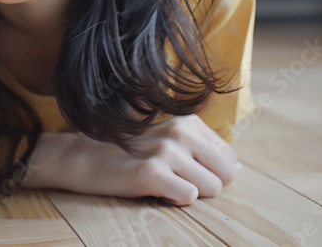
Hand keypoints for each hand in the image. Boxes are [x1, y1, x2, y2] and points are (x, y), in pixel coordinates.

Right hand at [31, 114, 238, 204]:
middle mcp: (179, 131)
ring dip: (188, 192)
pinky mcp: (151, 173)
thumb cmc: (130, 153)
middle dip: (204, 184)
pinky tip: (153, 189)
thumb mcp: (166, 140)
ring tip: (160, 182)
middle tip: (172, 178)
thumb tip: (237, 167)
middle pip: (226, 175)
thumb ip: (201, 149)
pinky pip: (188, 197)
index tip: (181, 169)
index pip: (230, 159)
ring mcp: (165, 151)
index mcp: (187, 122)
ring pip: (211, 189)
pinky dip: (173, 199)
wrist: (84, 158)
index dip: (208, 172)